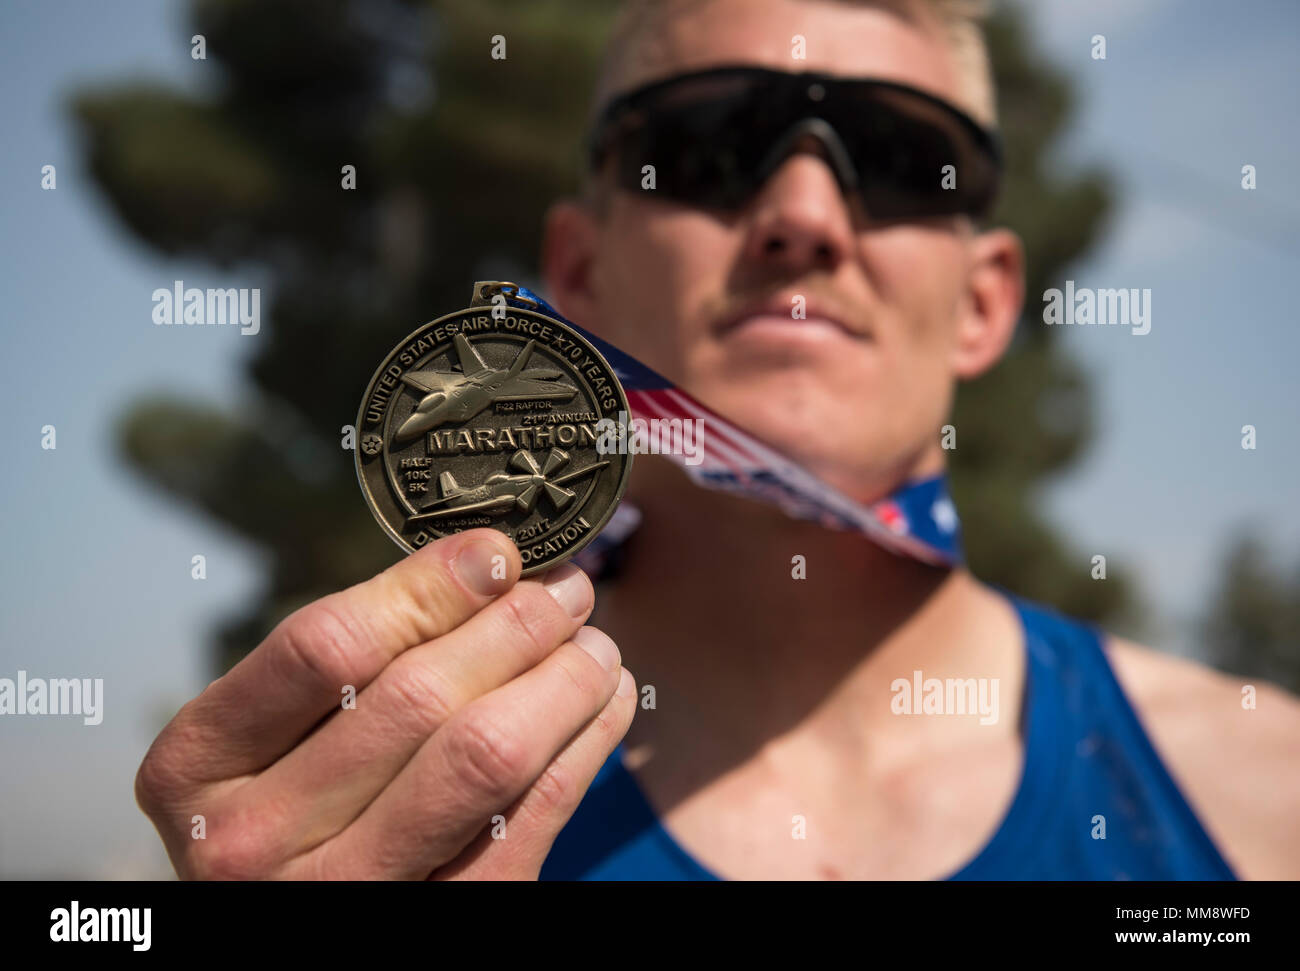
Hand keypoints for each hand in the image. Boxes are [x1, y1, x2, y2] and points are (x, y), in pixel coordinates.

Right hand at [135, 528, 634, 878]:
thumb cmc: (294, 807)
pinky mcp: (434, 927)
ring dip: (562, 681)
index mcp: (198, 763)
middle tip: (569, 590)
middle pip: (418, 697)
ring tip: (595, 644)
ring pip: (484, 755)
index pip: (326, 646)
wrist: (307, 920)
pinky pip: (530, 822)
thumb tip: (490, 560)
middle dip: (516, 625)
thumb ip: (355, 658)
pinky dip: (584, 749)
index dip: (427, 587)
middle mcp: (251, 842)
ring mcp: (342, 896)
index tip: (499, 552)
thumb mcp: (277, 734)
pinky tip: (606, 704)